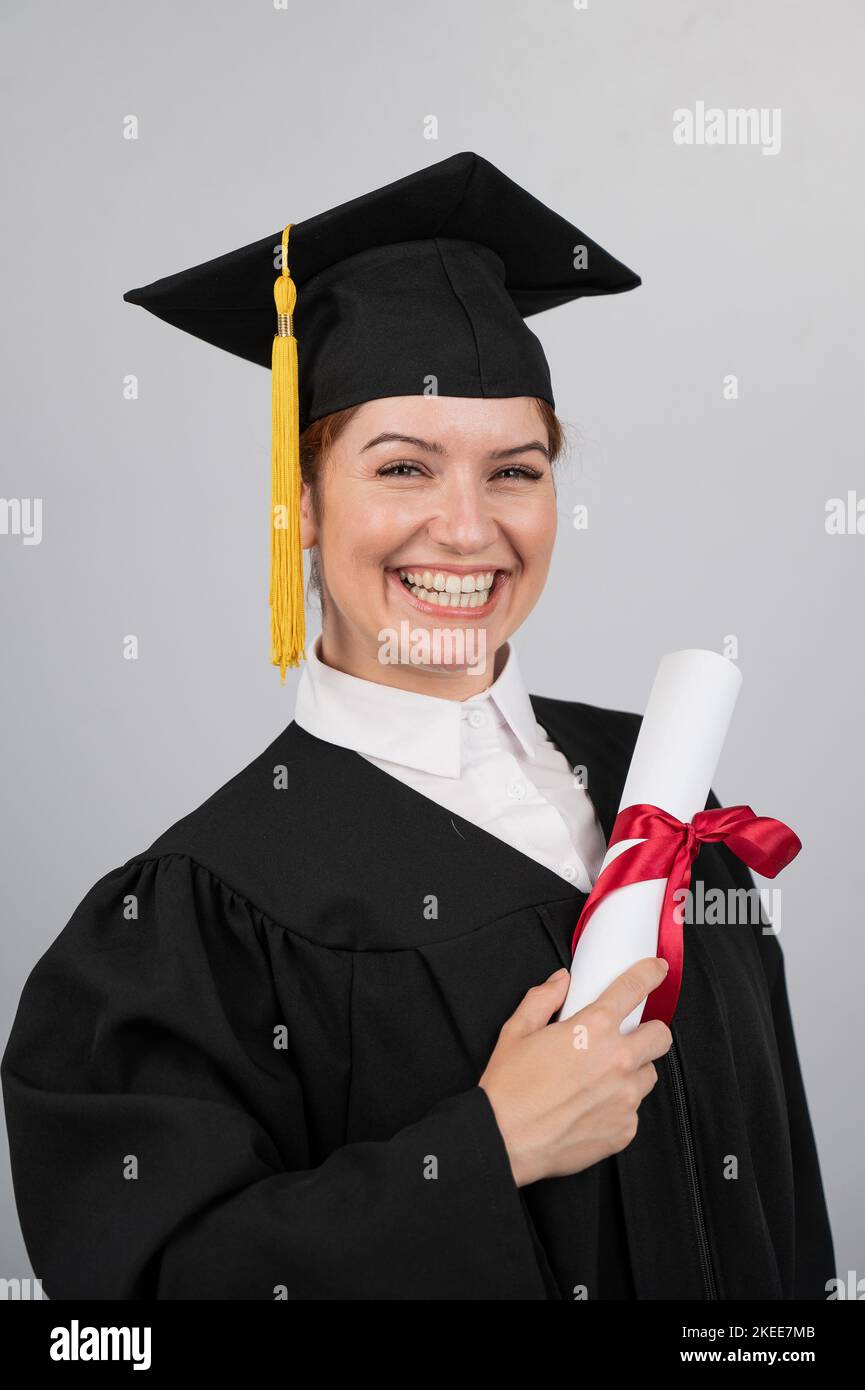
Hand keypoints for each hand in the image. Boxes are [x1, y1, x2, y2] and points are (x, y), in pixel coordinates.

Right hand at [478, 957, 672, 1186]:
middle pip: (660, 1036)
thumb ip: (543, 999)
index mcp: (593, 1028)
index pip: (634, 988)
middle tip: (627, 1039)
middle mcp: (617, 1060)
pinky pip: (634, 1111)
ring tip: (601, 1080)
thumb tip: (561, 982)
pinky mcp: (625, 1129)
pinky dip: (618, 1107)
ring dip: (632, 1072)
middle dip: (648, 1032)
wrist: (505, 1140)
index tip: (656, 970)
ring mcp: (625, 1098)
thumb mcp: (517, 1031)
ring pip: (649, 1075)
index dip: (650, 974)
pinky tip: (590, 1109)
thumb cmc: (509, 1087)